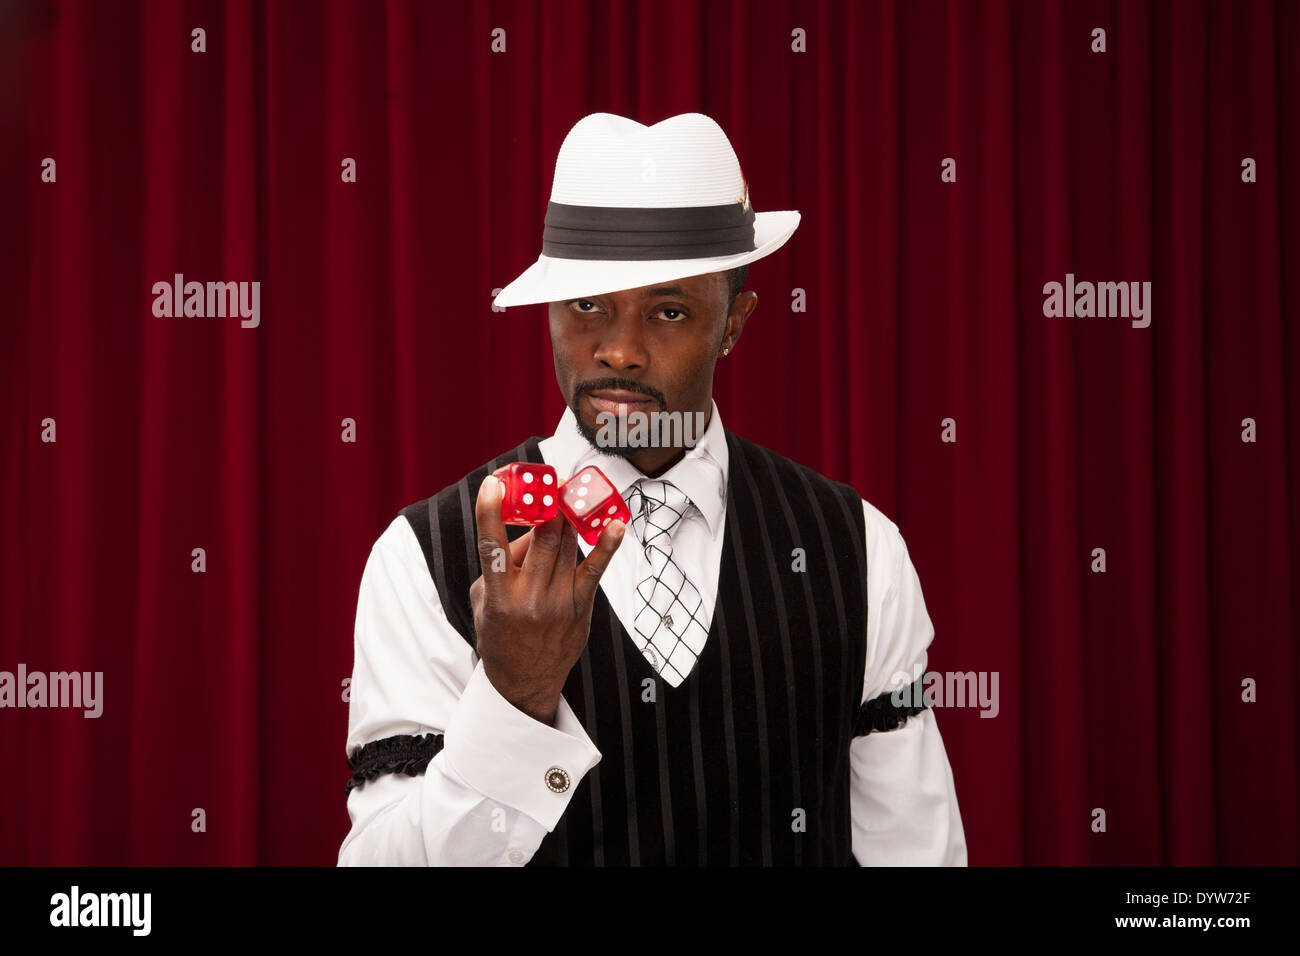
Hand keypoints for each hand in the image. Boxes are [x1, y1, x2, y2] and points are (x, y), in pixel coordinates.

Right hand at [469, 473, 624, 724]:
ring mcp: (558, 603)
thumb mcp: (484, 600)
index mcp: (498, 596)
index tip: (493, 484)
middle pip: (542, 539)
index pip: (491, 547)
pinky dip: (606, 544)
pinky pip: (595, 569)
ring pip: (566, 546)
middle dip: (547, 505)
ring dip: (568, 517)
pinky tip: (615, 523)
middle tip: (552, 482)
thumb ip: (502, 563)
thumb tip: (530, 525)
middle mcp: (529, 598)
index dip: (490, 513)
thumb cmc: (500, 632)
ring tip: (571, 494)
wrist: (524, 680)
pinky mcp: (581, 607)